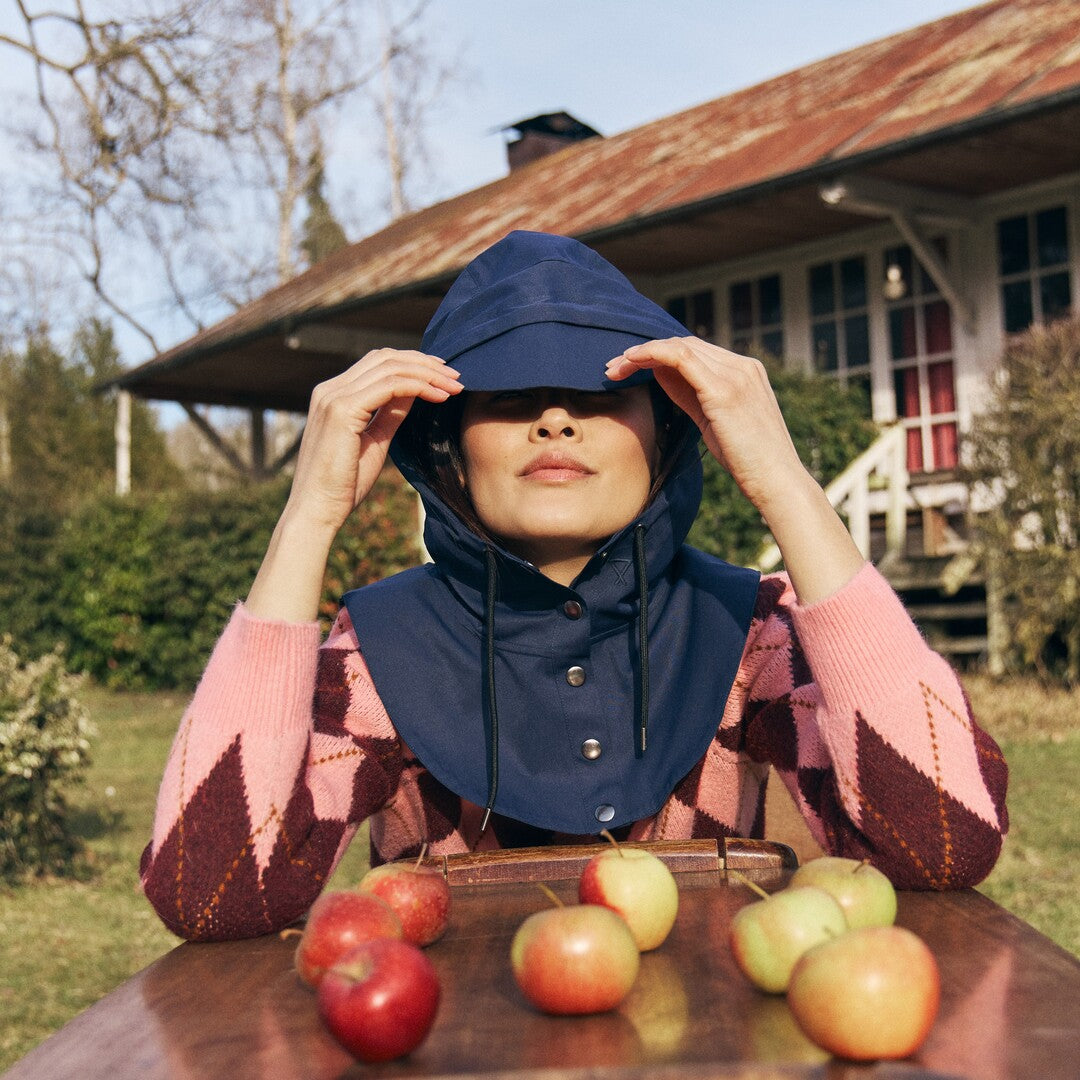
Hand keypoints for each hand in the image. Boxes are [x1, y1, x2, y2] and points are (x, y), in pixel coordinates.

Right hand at [283, 349, 461, 535]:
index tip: (443, 377)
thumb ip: (390, 414)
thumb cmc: (344, 485)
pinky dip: (419, 387)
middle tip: (456, 376)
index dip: (414, 364)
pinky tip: (439, 397)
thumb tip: (414, 392)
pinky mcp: (341, 410)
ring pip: (390, 368)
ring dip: (428, 374)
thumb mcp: (375, 442)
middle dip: (425, 363)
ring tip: (454, 386)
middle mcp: (330, 389)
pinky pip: (389, 387)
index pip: (378, 363)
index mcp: (334, 395)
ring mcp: (333, 397)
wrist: (317, 511)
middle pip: (385, 358)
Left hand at [606, 337, 863, 602]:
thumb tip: (660, 376)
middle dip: (644, 352)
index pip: (694, 351)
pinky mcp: (724, 389)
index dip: (658, 355)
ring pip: (679, 346)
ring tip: (613, 370)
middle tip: (612, 369)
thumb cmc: (748, 463)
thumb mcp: (714, 422)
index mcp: (744, 372)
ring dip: (641, 353)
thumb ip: (691, 396)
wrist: (778, 483)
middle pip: (684, 344)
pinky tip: (630, 365)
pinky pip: (679, 358)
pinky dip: (650, 356)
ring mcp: (736, 374)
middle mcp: (742, 366)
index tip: (627, 370)